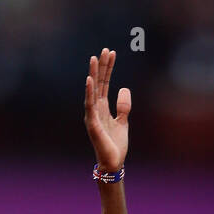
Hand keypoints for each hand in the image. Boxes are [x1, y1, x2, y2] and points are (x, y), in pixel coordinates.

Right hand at [85, 48, 130, 172]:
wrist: (113, 163)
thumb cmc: (115, 144)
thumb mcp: (123, 122)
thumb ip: (123, 106)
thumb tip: (124, 88)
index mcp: (102, 107)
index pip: (105, 83)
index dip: (108, 68)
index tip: (112, 53)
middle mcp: (95, 108)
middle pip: (98, 82)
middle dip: (102, 66)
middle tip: (105, 50)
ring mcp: (92, 115)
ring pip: (92, 90)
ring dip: (93, 74)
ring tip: (94, 58)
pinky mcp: (92, 124)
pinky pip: (90, 105)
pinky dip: (89, 92)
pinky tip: (89, 80)